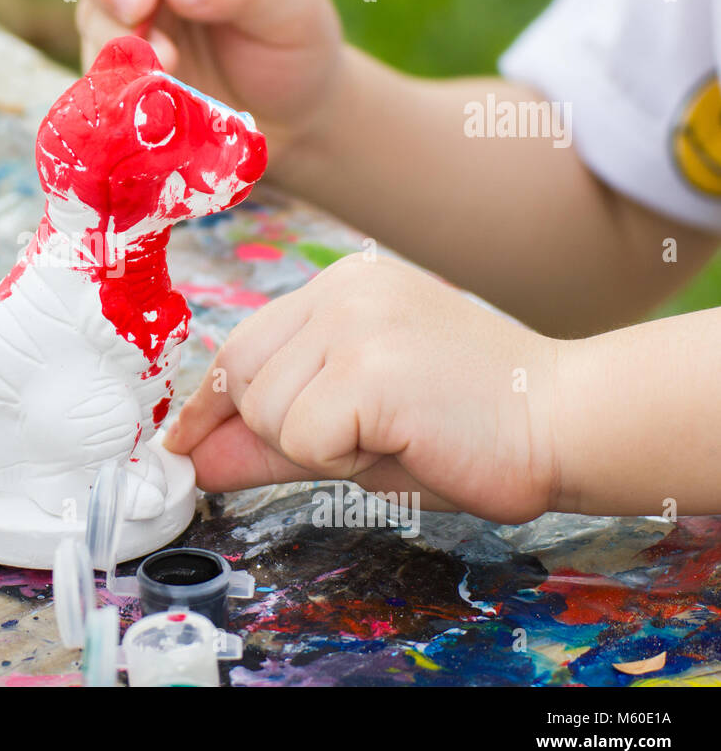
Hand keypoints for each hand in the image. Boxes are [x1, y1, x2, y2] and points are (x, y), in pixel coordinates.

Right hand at [67, 0, 342, 146]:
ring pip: (91, 12)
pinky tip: (154, 94)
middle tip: (139, 10)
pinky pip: (100, 70)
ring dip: (118, 38)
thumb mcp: (291, 5)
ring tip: (168, 65)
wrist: (289, 116)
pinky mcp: (118, 70)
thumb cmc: (294, 43)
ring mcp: (125, 18)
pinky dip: (119, 80)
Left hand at [164, 255, 563, 523]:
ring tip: (392, 434)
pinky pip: (304, 440)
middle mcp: (340, 291)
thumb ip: (268, 440)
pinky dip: (343, 462)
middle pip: (241, 379)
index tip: (184, 444)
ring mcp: (355, 322)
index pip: (239, 347)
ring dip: (318, 450)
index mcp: (339, 289)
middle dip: (280, 430)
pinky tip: (402, 441)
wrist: (567, 420)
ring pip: (267, 414)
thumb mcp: (352, 428)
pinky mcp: (370, 367)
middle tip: (363, 437)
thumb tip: (192, 462)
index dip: (208, 404)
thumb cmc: (465, 426)